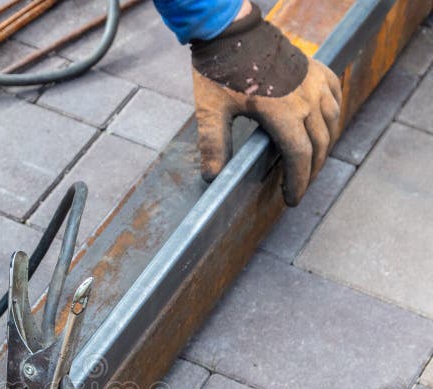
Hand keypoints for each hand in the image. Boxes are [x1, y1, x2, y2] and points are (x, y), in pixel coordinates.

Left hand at [190, 3, 341, 205]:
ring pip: (332, 121)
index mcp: (283, 112)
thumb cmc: (219, 70)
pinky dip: (333, 114)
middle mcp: (306, 98)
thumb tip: (212, 178)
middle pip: (320, 144)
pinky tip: (324, 125)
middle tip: (298, 188)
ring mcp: (314, 81)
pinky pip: (335, 94)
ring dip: (325, 146)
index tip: (291, 199)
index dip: (298, 182)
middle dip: (311, 171)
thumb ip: (212, 145)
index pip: (300, 157)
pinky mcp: (315, 68)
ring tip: (310, 163)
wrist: (231, 30)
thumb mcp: (210, 111)